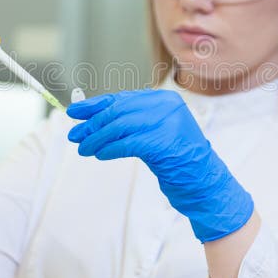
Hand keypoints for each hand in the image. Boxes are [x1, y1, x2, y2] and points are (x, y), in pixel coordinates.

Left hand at [67, 89, 253, 242]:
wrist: (202, 179)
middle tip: (75, 135)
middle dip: (93, 124)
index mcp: (163, 99)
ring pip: (121, 126)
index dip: (95, 105)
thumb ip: (128, 123)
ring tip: (84, 148)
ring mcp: (168, 122)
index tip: (75, 112)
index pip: (121, 99)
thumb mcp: (152, 133)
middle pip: (119, 111)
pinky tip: (100, 155)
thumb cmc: (174, 157)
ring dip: (97, 138)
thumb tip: (90, 121)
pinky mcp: (165, 141)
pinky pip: (129, 143)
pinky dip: (110, 149)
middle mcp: (166, 106)